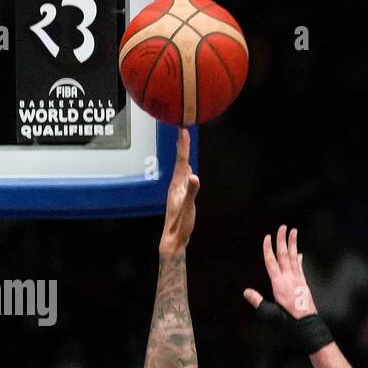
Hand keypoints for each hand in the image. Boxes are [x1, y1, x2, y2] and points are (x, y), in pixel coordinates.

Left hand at [159, 128, 199, 256]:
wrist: (173, 239)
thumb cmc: (180, 224)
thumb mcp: (188, 208)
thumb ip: (191, 192)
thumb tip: (194, 176)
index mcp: (177, 185)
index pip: (181, 161)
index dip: (183, 145)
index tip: (183, 129)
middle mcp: (176, 185)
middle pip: (180, 161)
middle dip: (181, 145)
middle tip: (182, 128)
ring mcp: (177, 190)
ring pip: (181, 167)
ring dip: (182, 154)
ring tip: (183, 142)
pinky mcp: (180, 195)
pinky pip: (183, 176)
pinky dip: (185, 166)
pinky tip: (186, 166)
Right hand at [243, 224, 317, 318]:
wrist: (306, 324)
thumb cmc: (286, 320)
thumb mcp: (268, 313)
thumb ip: (257, 301)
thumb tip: (246, 292)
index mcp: (278, 284)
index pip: (271, 262)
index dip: (268, 249)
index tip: (267, 237)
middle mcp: (289, 278)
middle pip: (284, 255)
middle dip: (282, 240)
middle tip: (282, 227)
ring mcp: (297, 280)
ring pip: (294, 258)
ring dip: (293, 244)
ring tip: (294, 231)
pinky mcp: (303, 284)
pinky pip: (300, 267)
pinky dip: (299, 259)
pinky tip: (299, 253)